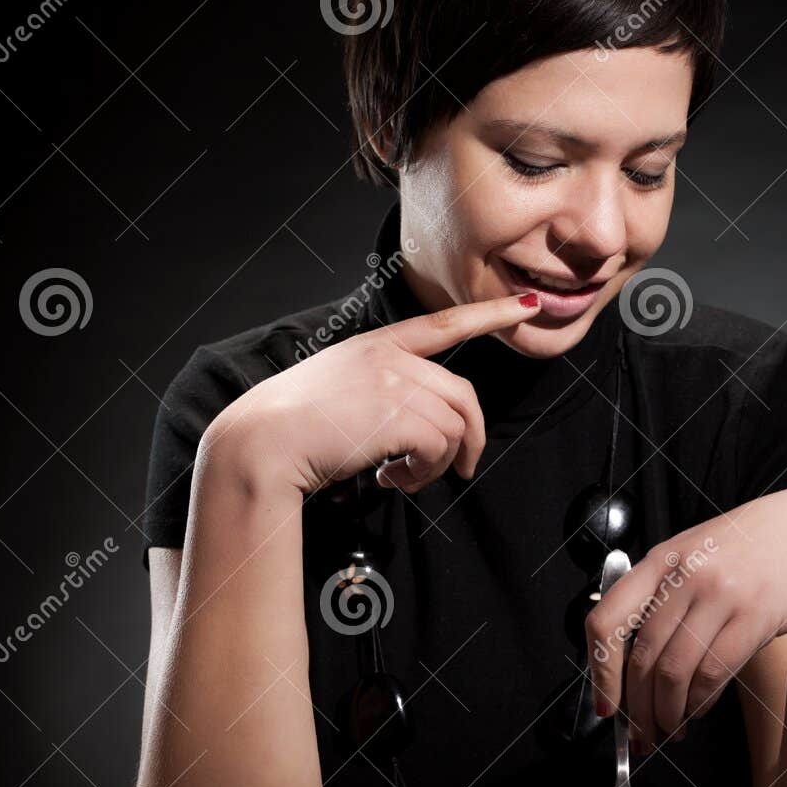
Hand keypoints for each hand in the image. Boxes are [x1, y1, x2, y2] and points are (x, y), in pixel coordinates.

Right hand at [204, 292, 541, 495]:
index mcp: (375, 345)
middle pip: (462, 394)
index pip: (444, 322)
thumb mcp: (336, 391)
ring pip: (455, 426)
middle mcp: (390, 357)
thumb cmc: (288, 428)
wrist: (261, 442)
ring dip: (438, 464)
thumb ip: (378, 393)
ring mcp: (395, 383)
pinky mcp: (399, 415)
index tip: (525, 306)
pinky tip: (391, 480)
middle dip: (470, 438)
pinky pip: (440, 448)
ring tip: (403, 479)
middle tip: (458, 471)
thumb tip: (412, 432)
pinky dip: (424, 474)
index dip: (489, 314)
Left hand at [585, 487, 786, 750]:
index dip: (601, 674)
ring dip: (668, 713)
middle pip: (642, 658)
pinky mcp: (757, 615)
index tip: (604, 706)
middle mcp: (685, 574)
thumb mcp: (693, 556)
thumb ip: (659, 597)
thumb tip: (624, 668)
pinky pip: (714, 673)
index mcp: (659, 560)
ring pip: (675, 672)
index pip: (607, 622)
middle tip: (641, 735)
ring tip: (671, 730)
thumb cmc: (747, 550)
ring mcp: (721, 593)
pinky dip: (700, 703)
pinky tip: (698, 710)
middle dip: (637, 709)